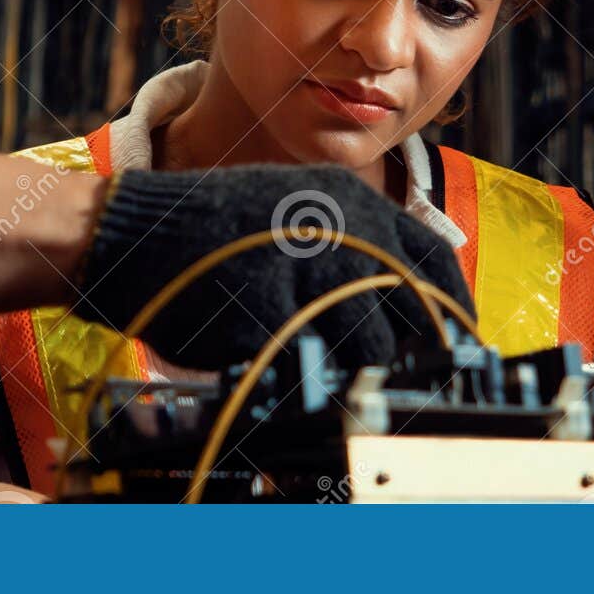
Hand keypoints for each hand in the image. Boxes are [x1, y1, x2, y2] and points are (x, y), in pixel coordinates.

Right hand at [74, 165, 472, 369]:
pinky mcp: (264, 305)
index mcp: (350, 202)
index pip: (431, 257)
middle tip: (413, 387)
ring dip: (361, 374)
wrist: (130, 233)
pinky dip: (306, 381)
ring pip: (367, 342)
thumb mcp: (296, 217)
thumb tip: (410, 307)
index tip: (463, 344)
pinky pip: (306, 361)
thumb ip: (353, 250)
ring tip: (346, 390)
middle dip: (416, 354)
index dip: (454, 307)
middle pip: (410, 307)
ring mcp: (300, 265)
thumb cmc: (213, 234)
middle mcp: (336, 227)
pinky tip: (295, 385)